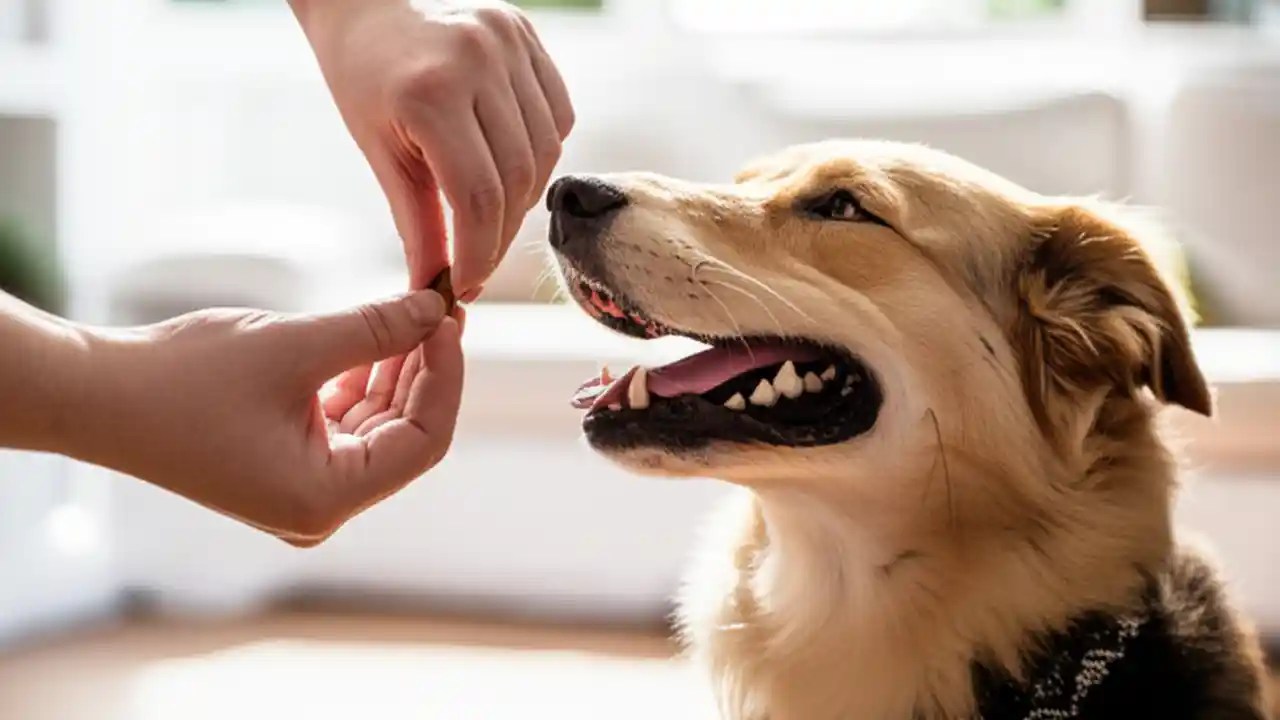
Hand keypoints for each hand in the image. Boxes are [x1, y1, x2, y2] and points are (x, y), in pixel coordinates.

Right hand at [71, 291, 462, 545]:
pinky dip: (362, 377)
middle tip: (439, 305)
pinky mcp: (285, 463)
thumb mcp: (295, 346)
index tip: (451, 320)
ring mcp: (302, 487)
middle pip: (405, 433)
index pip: (424, 442)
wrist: (93, 394)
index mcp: (326, 498)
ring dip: (396, 368)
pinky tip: (376, 332)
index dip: (447, 377)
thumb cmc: (183, 378)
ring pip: (377, 423)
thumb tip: (437, 310)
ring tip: (413, 309)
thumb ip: (375, 329)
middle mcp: (320, 506)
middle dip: (424, 367)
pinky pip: (344, 421)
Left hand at [291, 0, 574, 295]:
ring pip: (546, 152)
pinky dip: (542, 153)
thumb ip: (416, 223)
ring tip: (492, 217)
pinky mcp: (526, 35)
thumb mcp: (380, 153)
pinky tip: (511, 167)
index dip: (479, 252)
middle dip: (501, 235)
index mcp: (430, 93)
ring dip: (524, 199)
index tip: (467, 283)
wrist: (367, 6)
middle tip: (480, 262)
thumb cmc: (364, 81)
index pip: (477, 196)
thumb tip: (432, 288)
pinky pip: (558, 116)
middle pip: (517, 178)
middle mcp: (477, 60)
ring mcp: (508, 42)